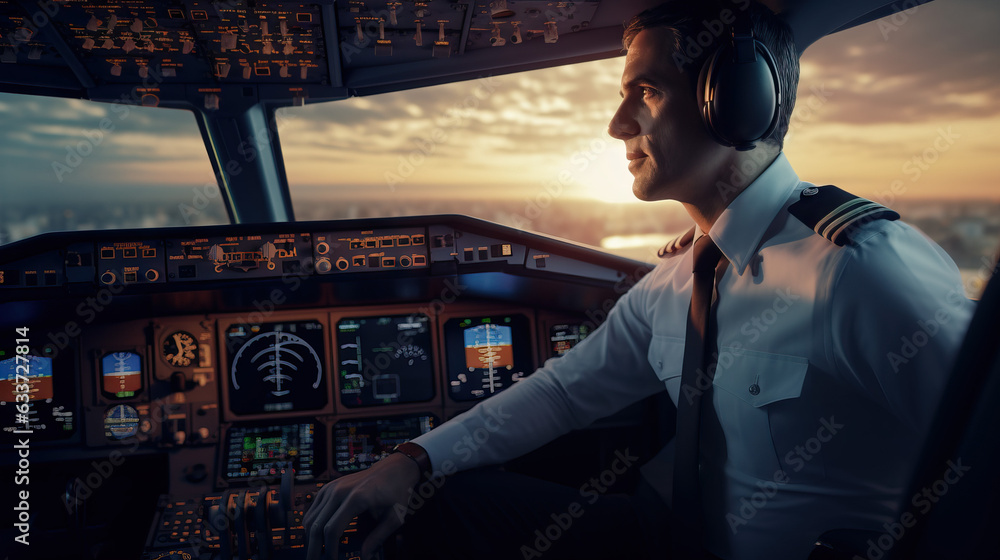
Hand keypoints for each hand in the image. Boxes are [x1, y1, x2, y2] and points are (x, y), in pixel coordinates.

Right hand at [303, 453, 420, 559]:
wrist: (394, 468)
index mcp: (356, 498)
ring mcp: (332, 487)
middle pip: (317, 525)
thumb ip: (378, 538)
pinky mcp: (329, 487)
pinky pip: (313, 509)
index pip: (332, 530)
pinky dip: (312, 525)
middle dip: (314, 548)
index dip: (330, 549)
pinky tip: (317, 536)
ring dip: (310, 538)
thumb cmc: (396, 491)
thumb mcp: (395, 517)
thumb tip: (365, 557)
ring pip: (311, 518)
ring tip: (317, 552)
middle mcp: (340, 491)